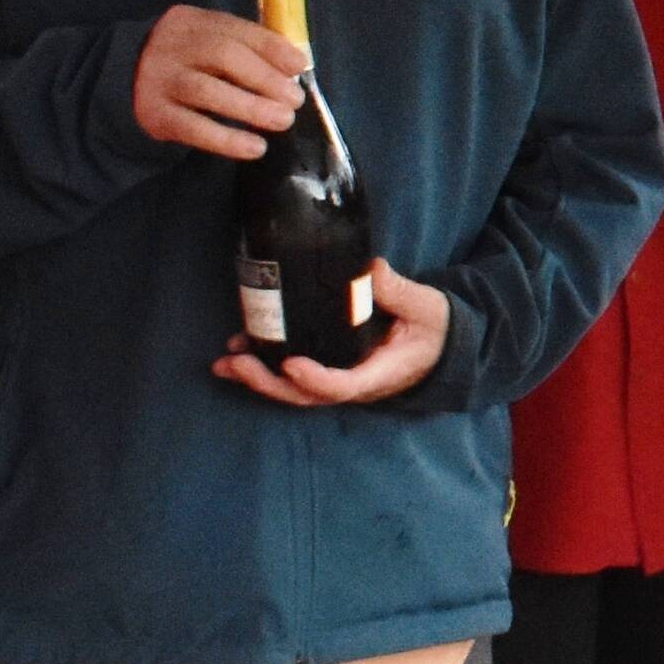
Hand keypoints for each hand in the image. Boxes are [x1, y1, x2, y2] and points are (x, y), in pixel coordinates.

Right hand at [136, 5, 312, 159]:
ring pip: (206, 91)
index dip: (271, 47)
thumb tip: (294, 65)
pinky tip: (255, 147)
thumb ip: (244, 47)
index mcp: (190, 22)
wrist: (122, 81)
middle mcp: (172, 46)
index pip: (235, 29)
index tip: (299, 66)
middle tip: (294, 100)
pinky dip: (227, 139)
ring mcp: (159, 79)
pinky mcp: (154, 114)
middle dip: (265, 78)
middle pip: (222, 56)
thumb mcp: (206, 41)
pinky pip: (192, 128)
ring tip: (282, 121)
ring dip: (251, 107)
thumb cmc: (184, 61)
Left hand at [216, 265, 449, 405]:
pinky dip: (264, 366)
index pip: (344, 385)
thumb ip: (398, 291)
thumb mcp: (426, 307)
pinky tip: (239, 348)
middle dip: (267, 382)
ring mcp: (339, 379)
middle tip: (235, 362)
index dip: (316, 379)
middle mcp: (353, 384)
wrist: (439, 346)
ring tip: (224, 361)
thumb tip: (370, 269)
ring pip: (293, 389)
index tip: (290, 364)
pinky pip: (293, 375)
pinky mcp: (328, 367)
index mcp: (379, 373)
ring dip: (256, 377)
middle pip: (305, 395)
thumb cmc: (434, 328)